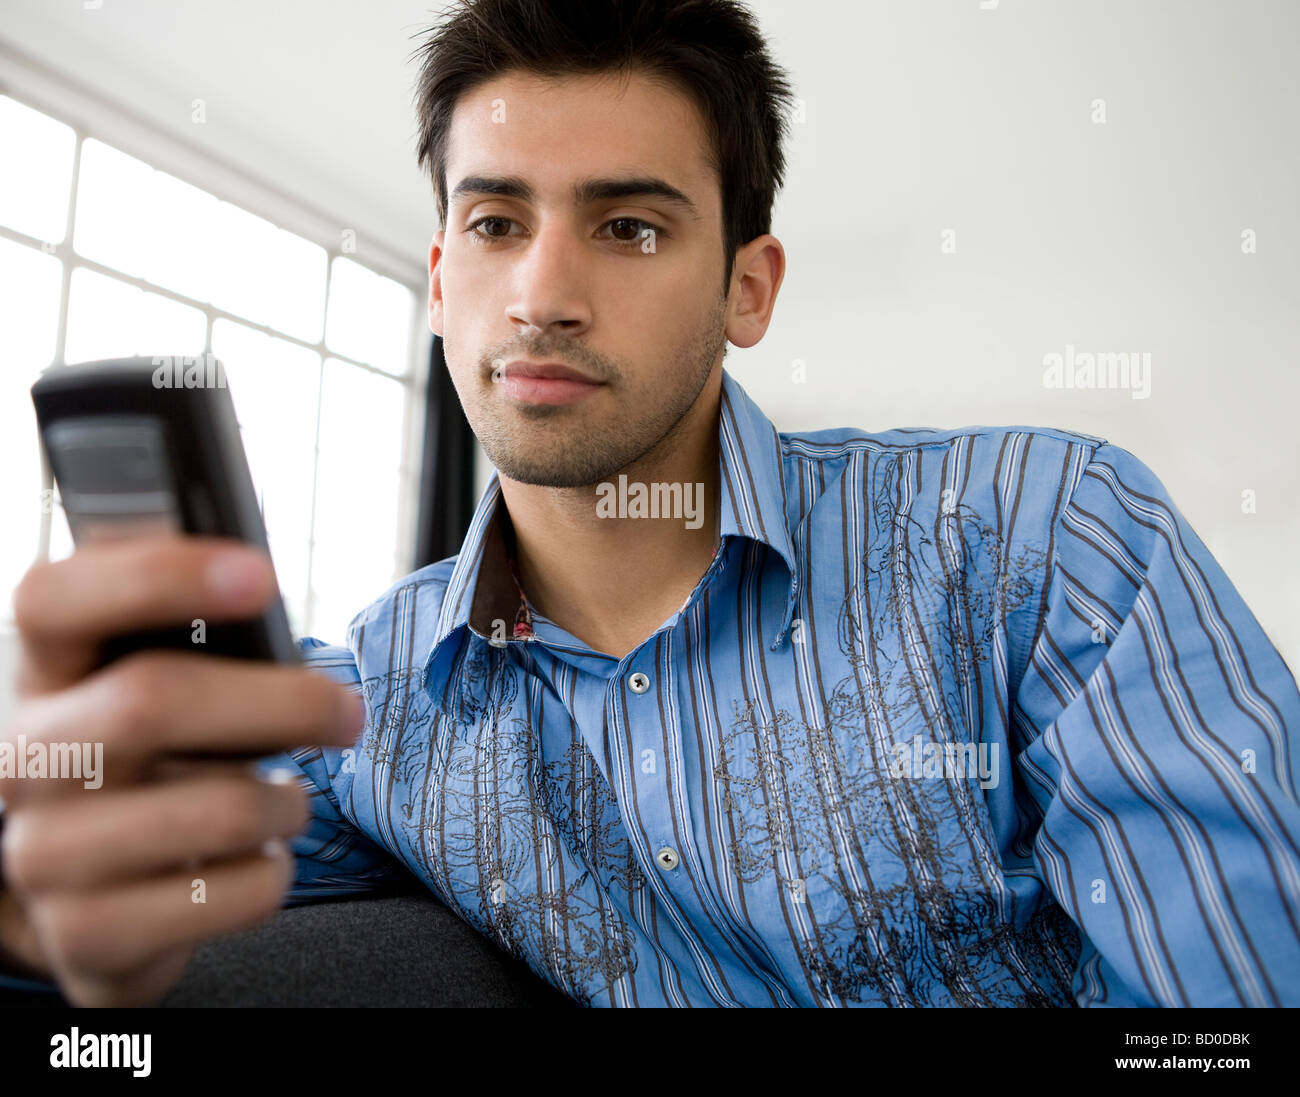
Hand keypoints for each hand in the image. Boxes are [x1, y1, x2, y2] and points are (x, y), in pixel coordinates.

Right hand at [0, 535, 363, 1005]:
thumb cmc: (149, 767)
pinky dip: (274, 873)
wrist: (93, 896)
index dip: (157, 576)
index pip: (54, 600)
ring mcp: (46, 857)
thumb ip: (186, 641)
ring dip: (286, 804)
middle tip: (346, 712)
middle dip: (283, 701)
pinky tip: (255, 862)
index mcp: (44, 678)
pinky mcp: (91, 935)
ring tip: (286, 803)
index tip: (259, 574)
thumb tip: (261, 579)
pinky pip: (234, 892)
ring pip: (216, 809)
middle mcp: (27, 763)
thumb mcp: (144, 693)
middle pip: (152, 700)